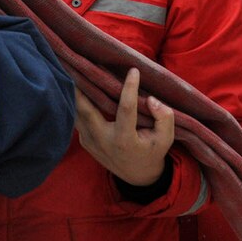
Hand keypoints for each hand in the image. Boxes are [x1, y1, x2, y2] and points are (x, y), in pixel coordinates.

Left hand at [74, 68, 174, 186]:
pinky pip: (78, 119)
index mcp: (124, 140)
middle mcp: (103, 141)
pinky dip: (77, 104)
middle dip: (82, 88)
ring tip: (75, 71)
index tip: (134, 70)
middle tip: (80, 65)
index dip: (130, 88)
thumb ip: (164, 117)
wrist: (136, 175)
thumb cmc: (152, 152)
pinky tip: (80, 87)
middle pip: (87, 109)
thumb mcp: (166, 138)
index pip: (125, 109)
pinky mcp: (85, 141)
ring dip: (76, 93)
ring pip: (78, 113)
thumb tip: (151, 99)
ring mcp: (91, 142)